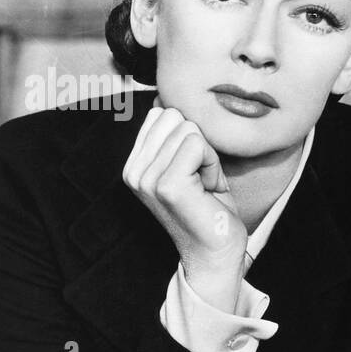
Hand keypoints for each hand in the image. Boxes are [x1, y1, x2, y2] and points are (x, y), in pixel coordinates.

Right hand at [123, 105, 245, 312]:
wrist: (216, 250)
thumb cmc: (209, 207)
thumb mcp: (188, 163)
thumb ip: (174, 136)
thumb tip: (166, 101)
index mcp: (134, 164)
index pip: (162, 114)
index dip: (190, 139)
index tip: (193, 171)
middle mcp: (133, 170)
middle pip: (176, 118)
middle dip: (200, 146)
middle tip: (201, 180)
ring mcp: (147, 178)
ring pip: (189, 130)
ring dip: (208, 158)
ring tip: (204, 188)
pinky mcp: (167, 185)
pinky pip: (198, 144)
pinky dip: (212, 165)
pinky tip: (208, 190)